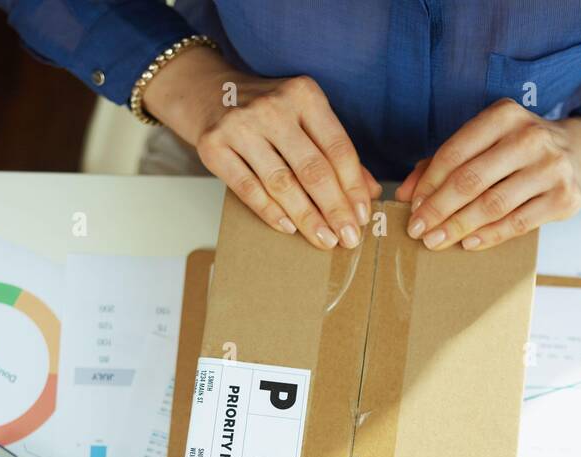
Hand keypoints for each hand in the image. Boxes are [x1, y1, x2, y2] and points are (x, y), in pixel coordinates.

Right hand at [145, 47, 380, 249]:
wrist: (209, 93)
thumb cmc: (269, 113)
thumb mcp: (306, 118)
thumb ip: (337, 152)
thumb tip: (371, 192)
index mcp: (304, 94)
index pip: (337, 148)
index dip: (353, 187)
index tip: (362, 218)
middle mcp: (273, 107)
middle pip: (313, 169)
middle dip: (335, 209)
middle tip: (348, 238)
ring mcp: (240, 125)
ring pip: (282, 183)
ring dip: (307, 218)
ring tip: (324, 240)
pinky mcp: (213, 146)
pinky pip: (248, 188)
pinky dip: (270, 212)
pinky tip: (288, 228)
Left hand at [396, 99, 580, 250]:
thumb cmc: (521, 151)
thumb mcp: (487, 143)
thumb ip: (444, 163)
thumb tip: (406, 194)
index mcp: (504, 116)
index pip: (456, 153)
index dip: (429, 184)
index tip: (412, 208)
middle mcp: (529, 137)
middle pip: (471, 180)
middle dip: (439, 209)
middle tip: (418, 231)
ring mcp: (550, 167)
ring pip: (493, 204)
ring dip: (459, 227)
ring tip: (437, 241)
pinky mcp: (564, 197)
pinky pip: (518, 223)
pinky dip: (490, 236)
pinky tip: (469, 243)